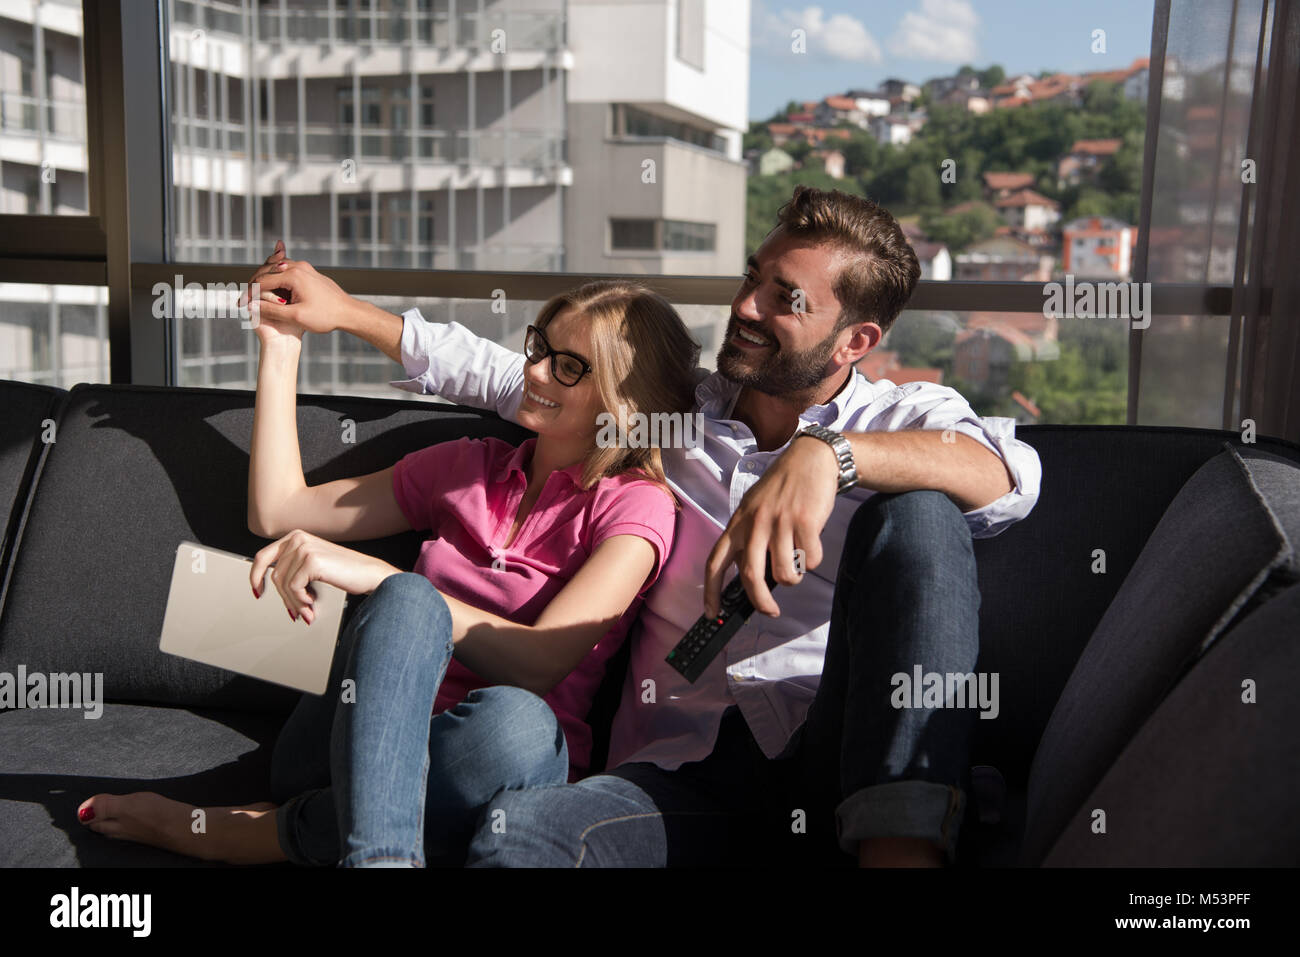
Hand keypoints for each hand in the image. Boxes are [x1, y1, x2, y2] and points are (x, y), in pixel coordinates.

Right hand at [244, 240, 357, 336]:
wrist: (349, 312)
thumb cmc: (326, 317)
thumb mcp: (296, 317)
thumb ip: (272, 310)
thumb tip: (251, 306)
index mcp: (293, 276)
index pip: (262, 281)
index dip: (249, 294)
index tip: (240, 305)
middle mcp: (298, 267)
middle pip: (267, 270)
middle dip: (254, 284)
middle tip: (244, 298)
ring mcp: (305, 268)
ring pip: (276, 269)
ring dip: (265, 279)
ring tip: (253, 293)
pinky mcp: (309, 272)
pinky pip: (287, 270)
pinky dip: (276, 277)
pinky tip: (269, 282)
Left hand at [249, 529, 400, 624]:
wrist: (370, 574)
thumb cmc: (346, 572)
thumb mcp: (313, 566)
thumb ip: (292, 569)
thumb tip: (273, 588)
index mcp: (296, 536)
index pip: (263, 557)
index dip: (255, 577)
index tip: (257, 592)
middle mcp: (298, 538)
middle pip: (274, 575)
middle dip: (284, 598)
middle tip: (295, 612)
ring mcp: (304, 548)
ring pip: (283, 584)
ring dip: (295, 603)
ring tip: (308, 611)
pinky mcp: (311, 560)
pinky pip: (294, 588)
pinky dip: (302, 600)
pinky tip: (313, 602)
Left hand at [703, 436, 838, 617]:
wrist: (811, 458)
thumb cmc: (782, 488)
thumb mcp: (754, 509)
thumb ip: (749, 539)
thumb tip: (751, 578)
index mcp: (738, 523)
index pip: (715, 562)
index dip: (711, 592)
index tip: (713, 614)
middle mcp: (755, 523)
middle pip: (751, 576)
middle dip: (761, 602)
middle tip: (771, 611)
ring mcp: (780, 522)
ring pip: (785, 574)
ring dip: (794, 577)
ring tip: (797, 564)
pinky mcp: (805, 522)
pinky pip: (809, 561)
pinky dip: (812, 561)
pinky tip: (812, 545)